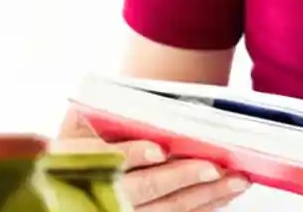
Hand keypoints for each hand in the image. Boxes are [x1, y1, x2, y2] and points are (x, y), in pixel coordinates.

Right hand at [56, 106, 250, 209]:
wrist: (66, 184)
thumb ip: (104, 115)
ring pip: (166, 210)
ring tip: (236, 180)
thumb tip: (144, 101)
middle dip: (181, 178)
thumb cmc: (78, 143)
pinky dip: (203, 208)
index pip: (104, 160)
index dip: (132, 155)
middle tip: (215, 167)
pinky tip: (226, 195)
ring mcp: (119, 211)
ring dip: (204, 196)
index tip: (159, 149)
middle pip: (143, 188)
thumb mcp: (78, 124)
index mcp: (76, 161)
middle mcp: (97, 194)